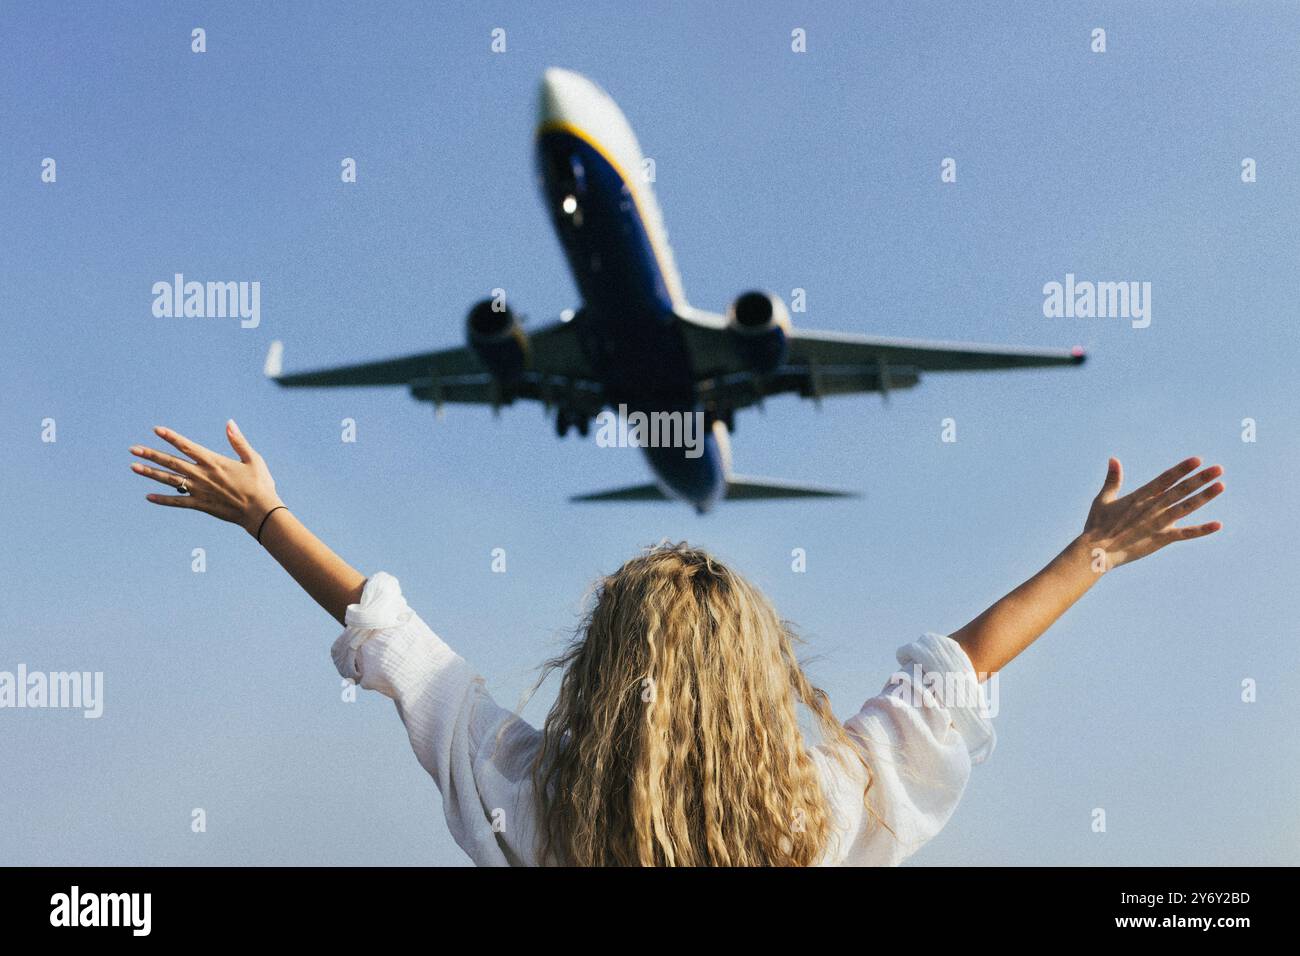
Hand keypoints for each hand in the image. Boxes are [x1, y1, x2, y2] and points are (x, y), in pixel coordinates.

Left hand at [131, 420, 283, 534]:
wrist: (261, 512)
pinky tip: (148, 497)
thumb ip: (238, 441)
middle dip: (151, 454)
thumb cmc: (260, 484)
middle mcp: (203, 475)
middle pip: (172, 462)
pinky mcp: (201, 505)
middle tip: (133, 449)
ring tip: (134, 467)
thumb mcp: (253, 459)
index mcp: (214, 462)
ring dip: (151, 473)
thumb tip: (229, 422)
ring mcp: (200, 491)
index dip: (171, 437)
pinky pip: (178, 502)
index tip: (156, 430)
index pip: (187, 447)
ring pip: (170, 480)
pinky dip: (163, 499)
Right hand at [1081, 456, 1223, 570]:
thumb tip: (1113, 459)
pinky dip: (1201, 530)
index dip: (1182, 469)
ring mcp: (1158, 523)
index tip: (1197, 460)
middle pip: (1181, 490)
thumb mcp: (1103, 499)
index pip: (1166, 479)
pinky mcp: (1160, 539)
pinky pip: (1184, 534)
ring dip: (1204, 497)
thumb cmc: (1097, 525)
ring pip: (1186, 507)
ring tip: (1220, 486)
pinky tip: (1218, 524)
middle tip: (1218, 469)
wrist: (1096, 551)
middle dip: (1200, 479)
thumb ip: (1112, 480)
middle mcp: (1152, 507)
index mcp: (1139, 496)